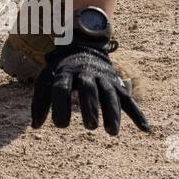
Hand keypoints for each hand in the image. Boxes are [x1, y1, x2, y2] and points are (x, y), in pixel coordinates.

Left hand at [31, 40, 149, 134]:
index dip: (60, 106)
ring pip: (110, 94)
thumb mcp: (47, 79)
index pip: (61, 88)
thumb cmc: (61, 69)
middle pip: (89, 90)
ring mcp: (103, 78)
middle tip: (90, 127)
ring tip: (111, 132)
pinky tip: (145, 128)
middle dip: (91, 108)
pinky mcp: (116, 83)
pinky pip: (128, 98)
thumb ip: (40, 102)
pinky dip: (137, 113)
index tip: (61, 125)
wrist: (82, 46)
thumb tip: (34, 126)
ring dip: (112, 113)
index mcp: (65, 73)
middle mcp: (85, 74)